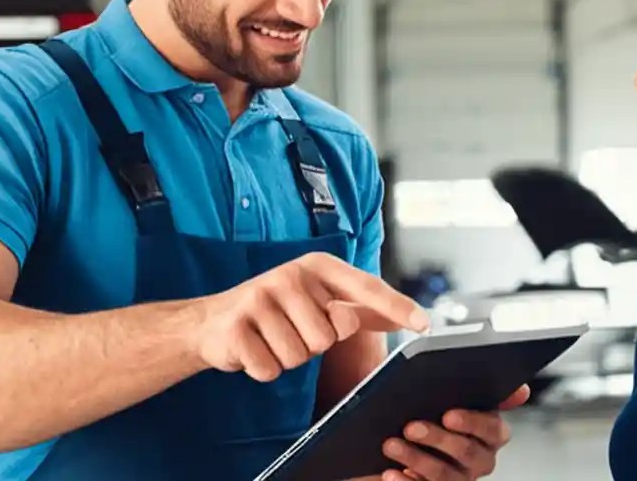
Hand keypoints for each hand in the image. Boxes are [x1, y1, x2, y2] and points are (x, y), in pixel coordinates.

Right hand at [193, 252, 428, 381]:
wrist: (212, 322)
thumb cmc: (276, 311)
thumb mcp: (318, 300)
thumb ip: (361, 309)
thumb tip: (407, 317)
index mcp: (316, 267)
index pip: (365, 288)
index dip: (396, 306)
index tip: (424, 323)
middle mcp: (290, 276)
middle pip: (328, 337)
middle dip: (311, 345)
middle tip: (290, 331)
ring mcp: (260, 298)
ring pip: (299, 356)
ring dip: (286, 358)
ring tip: (270, 339)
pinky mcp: (237, 326)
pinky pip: (270, 369)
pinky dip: (263, 369)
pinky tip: (252, 350)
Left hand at [380, 386, 529, 479]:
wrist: (408, 436)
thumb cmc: (437, 411)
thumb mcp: (456, 397)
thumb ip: (484, 390)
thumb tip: (520, 390)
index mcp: (491, 434)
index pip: (493, 430)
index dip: (472, 422)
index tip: (448, 415)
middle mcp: (480, 460)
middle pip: (467, 452)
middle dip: (437, 439)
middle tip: (410, 426)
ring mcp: (460, 479)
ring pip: (444, 475)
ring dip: (416, 458)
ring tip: (391, 444)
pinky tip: (390, 473)